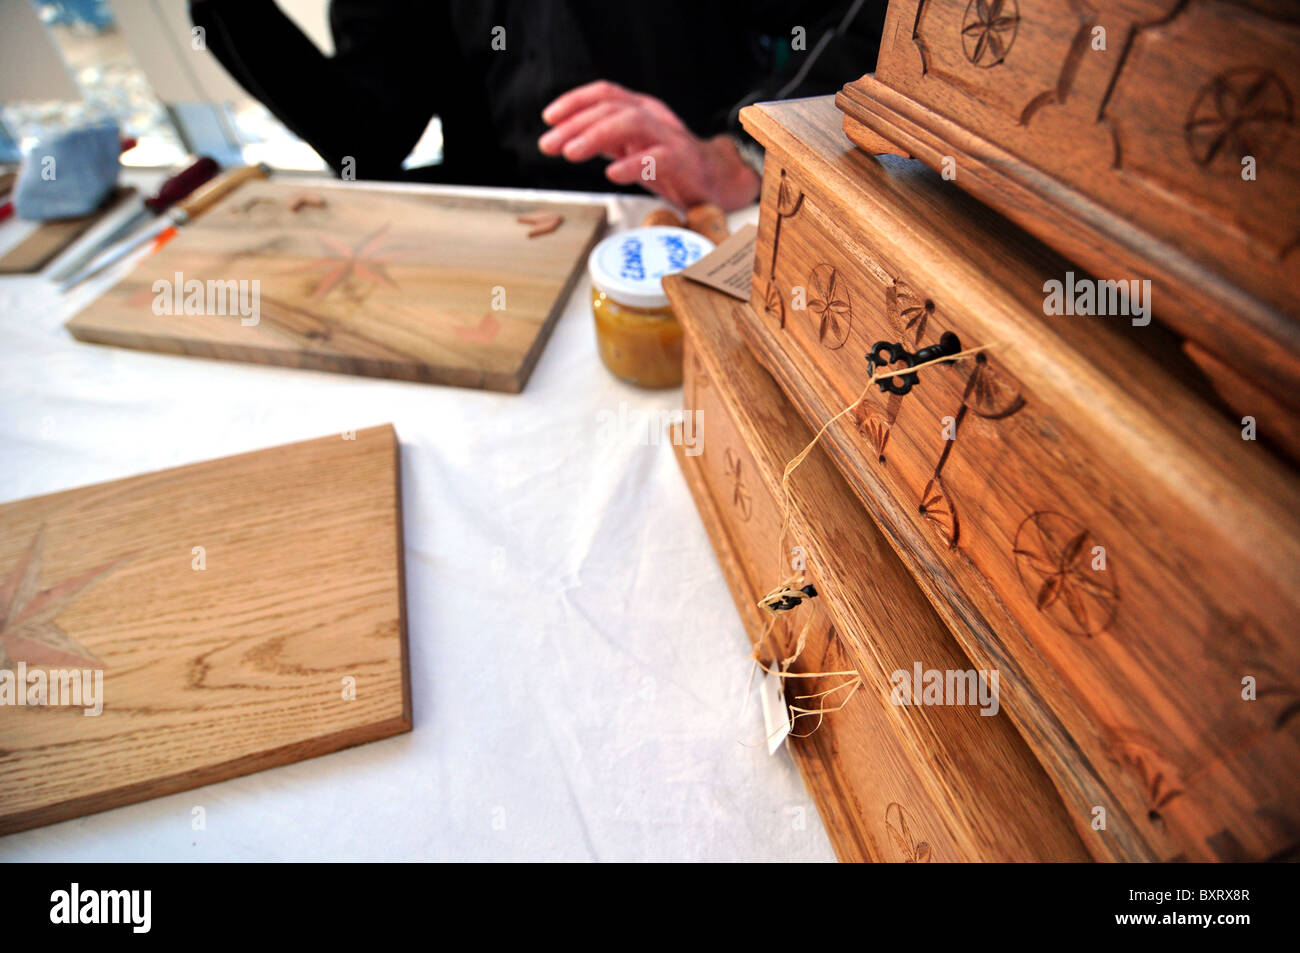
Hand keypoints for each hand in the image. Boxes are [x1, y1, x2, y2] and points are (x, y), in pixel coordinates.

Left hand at [539, 81, 759, 211]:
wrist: (715, 181)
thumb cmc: (670, 164)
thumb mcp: (631, 148)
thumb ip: (605, 140)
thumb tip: (567, 139)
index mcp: (640, 109)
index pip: (605, 94)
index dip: (574, 102)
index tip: (548, 118)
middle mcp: (654, 116)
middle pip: (611, 108)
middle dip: (575, 125)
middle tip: (549, 145)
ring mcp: (669, 137)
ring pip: (631, 123)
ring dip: (596, 136)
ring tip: (572, 154)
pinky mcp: (683, 162)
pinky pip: (658, 158)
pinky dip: (633, 164)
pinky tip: (613, 173)